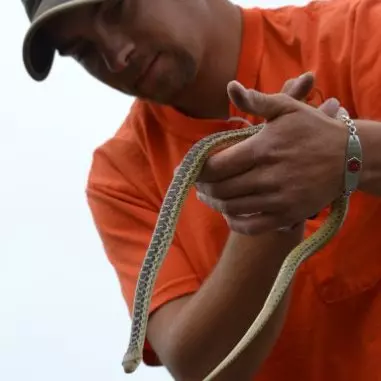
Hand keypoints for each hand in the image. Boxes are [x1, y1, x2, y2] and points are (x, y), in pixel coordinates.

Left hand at [195, 73, 346, 234]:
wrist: (351, 156)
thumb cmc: (314, 130)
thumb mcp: (287, 108)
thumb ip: (256, 101)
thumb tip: (230, 87)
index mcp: (264, 148)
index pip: (217, 166)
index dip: (197, 170)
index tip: (188, 168)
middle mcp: (269, 176)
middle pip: (221, 189)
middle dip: (202, 187)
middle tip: (196, 183)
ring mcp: (279, 199)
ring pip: (232, 208)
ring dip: (214, 203)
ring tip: (207, 196)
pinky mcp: (288, 215)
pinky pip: (252, 227)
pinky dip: (234, 222)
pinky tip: (228, 213)